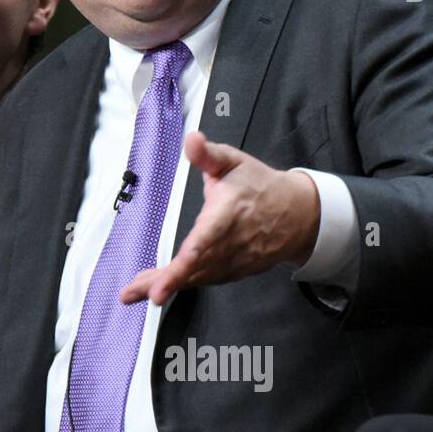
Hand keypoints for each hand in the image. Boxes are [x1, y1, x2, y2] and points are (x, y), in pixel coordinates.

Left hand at [120, 130, 319, 307]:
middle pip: (196, 265)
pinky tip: (155, 287)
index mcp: (229, 212)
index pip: (208, 237)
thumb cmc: (260, 186)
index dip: (191, 255)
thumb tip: (191, 138)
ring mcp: (235, 260)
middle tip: (133, 293)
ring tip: (132, 293)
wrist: (299, 215)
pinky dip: (180, 285)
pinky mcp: (234, 272)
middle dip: (165, 280)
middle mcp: (232, 241)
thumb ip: (208, 155)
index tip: (173, 270)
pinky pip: (204, 280)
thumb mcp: (234, 162)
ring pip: (197, 277)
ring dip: (165, 285)